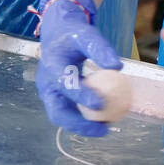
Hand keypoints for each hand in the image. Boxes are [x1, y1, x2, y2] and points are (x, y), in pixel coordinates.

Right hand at [36, 0, 123, 137]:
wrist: (57, 35)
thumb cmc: (72, 35)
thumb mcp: (86, 35)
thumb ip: (100, 48)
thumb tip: (117, 67)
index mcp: (51, 65)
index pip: (65, 84)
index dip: (82, 96)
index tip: (101, 104)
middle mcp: (46, 83)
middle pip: (57, 111)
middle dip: (78, 124)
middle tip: (103, 129)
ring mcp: (49, 93)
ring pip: (61, 116)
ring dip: (81, 126)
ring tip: (104, 128)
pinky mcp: (55, 98)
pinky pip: (67, 112)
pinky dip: (82, 119)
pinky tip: (101, 120)